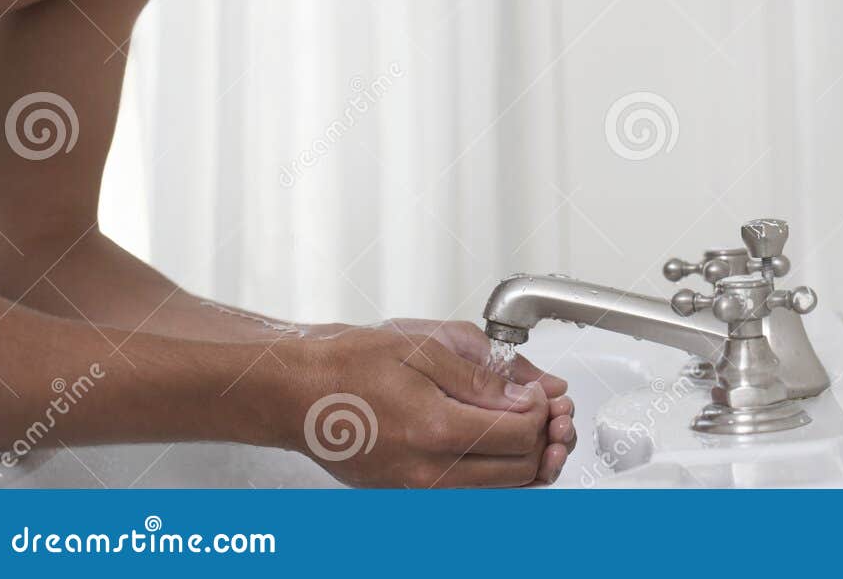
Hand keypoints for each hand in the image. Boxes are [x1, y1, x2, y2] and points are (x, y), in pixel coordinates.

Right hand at [266, 320, 574, 487]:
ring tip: (526, 423)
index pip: (521, 435)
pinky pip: (473, 493)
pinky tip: (496, 440)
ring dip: (526, 458)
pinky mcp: (410, 494)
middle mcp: (428, 472)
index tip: (540, 389)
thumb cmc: (351, 363)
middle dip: (544, 437)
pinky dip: (497, 471)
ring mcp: (417, 490)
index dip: (543, 410)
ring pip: (501, 491)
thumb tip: (534, 390)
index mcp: (434, 429)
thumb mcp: (427, 347)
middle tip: (545, 407)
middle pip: (520, 471)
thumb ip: (487, 374)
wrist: (298, 392)